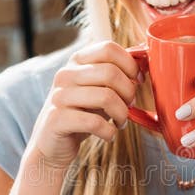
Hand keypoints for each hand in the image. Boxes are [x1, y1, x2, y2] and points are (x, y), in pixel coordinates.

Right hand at [27, 41, 140, 167]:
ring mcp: (59, 96)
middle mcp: (65, 75)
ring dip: (121, 114)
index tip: (138, 80)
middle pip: (110, 72)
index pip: (108, 48)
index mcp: (76, 62)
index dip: (130, 64)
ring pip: (106, 97)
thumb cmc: (81, 114)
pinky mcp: (57, 119)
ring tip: (120, 122)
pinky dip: (109, 131)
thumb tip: (143, 65)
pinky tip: (109, 135)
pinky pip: (94, 122)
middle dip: (129, 92)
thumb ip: (115, 76)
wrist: (52, 145)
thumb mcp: (97, 90)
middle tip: (130, 106)